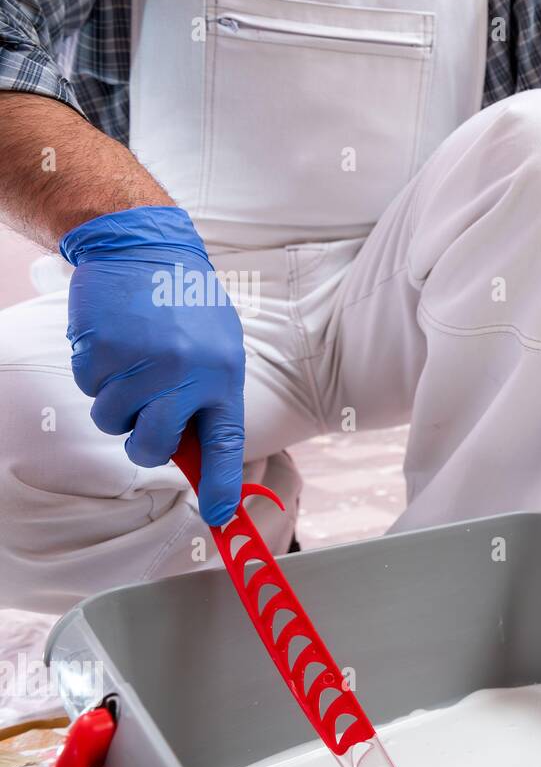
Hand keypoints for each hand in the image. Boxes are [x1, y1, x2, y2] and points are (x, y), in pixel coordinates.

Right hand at [61, 205, 245, 525]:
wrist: (145, 249)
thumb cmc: (186, 306)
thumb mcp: (218, 348)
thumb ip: (207, 398)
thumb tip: (196, 454)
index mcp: (223, 376)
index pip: (225, 444)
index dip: (222, 486)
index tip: (220, 518)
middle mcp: (186, 374)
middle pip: (152, 447)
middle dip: (142, 442)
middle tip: (143, 417)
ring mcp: (141, 363)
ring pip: (112, 420)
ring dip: (116, 401)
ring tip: (134, 360)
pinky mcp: (101, 350)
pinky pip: (89, 388)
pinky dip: (96, 372)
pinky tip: (115, 342)